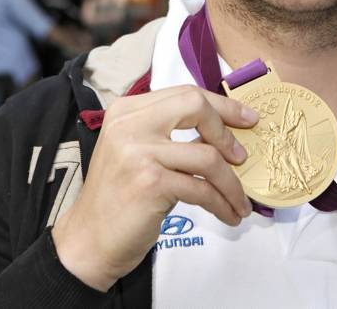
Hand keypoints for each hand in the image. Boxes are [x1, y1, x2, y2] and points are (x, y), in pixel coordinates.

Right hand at [51, 86, 257, 290]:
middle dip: (227, 132)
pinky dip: (222, 203)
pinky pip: (202, 189)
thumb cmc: (119, 198)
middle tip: (243, 157)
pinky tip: (229, 213)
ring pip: (207, 156)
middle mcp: (130, 124)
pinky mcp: (150, 183)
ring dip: (231, 183)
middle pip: (196, 107)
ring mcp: (139, 152)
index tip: (247, 119)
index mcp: (127, 110)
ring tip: (240, 200)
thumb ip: (170, 134)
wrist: (89, 241)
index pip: (185, 94)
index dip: (222, 106)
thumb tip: (223, 128)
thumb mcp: (138, 152)